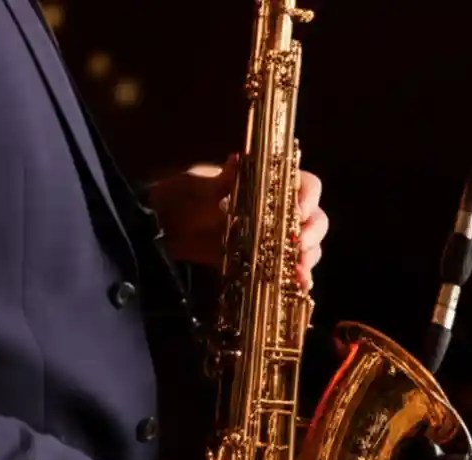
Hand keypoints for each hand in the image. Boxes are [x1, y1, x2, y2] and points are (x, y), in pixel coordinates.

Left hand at [147, 156, 328, 290]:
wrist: (157, 228)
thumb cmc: (179, 197)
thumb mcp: (197, 186)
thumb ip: (222, 180)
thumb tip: (239, 160)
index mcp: (268, 183)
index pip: (306, 184)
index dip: (309, 197)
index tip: (298, 211)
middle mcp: (278, 209)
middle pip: (314, 218)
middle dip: (311, 232)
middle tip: (298, 245)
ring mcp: (272, 237)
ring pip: (306, 246)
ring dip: (308, 258)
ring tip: (299, 272)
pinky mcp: (263, 262)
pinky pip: (288, 270)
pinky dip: (298, 279)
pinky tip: (300, 286)